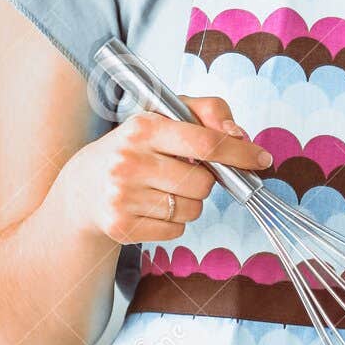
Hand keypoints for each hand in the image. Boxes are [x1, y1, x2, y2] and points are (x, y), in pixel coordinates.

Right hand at [59, 97, 272, 244]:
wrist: (83, 188)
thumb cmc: (135, 149)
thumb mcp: (164, 119)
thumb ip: (206, 114)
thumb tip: (238, 136)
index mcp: (143, 128)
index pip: (205, 143)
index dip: (240, 153)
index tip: (262, 159)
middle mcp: (129, 161)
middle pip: (203, 183)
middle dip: (204, 180)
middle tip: (181, 173)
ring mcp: (122, 196)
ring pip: (192, 210)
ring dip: (189, 203)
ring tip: (163, 190)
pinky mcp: (121, 226)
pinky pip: (176, 231)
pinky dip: (173, 222)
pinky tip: (151, 207)